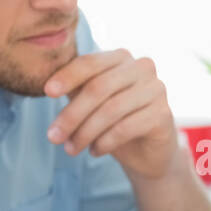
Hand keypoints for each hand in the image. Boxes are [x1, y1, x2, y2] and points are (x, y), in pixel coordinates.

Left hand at [44, 49, 179, 178]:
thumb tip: (46, 85)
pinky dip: (105, 142)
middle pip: (98, 88)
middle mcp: (142, 68)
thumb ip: (75, 89)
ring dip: (85, 133)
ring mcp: (156, 89)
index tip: (47, 92)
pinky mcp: (163, 114)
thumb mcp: (90, 103)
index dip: (67, 76)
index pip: (90, 63)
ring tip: (71, 149)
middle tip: (53, 137)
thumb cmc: (114, 122)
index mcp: (122, 58)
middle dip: (72, 115)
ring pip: (111, 109)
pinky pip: (126, 127)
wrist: (147, 152)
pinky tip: (95, 151)